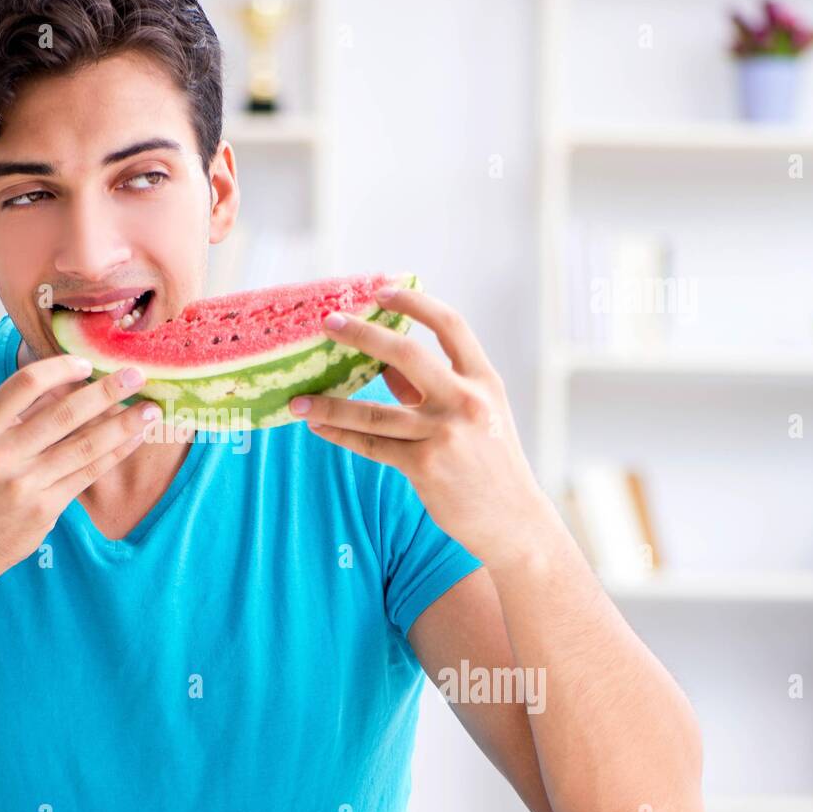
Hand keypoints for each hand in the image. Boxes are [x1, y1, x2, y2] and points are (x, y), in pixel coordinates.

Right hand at [0, 354, 160, 651]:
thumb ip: (18, 416)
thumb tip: (70, 383)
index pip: (25, 384)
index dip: (60, 368)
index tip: (86, 362)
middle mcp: (1, 454)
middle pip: (64, 413)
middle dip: (107, 391)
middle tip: (137, 374)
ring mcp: (24, 484)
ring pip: (85, 445)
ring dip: (123, 424)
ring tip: (150, 410)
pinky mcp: (45, 509)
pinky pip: (88, 473)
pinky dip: (115, 453)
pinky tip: (134, 439)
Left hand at [288, 286, 556, 570]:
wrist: (513, 520)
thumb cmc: (490, 463)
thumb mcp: (474, 415)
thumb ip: (431, 389)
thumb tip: (384, 366)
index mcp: (484, 380)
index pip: (450, 325)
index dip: (414, 304)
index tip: (381, 291)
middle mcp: (466, 401)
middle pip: (406, 354)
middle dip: (361, 335)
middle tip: (328, 324)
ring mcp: (445, 434)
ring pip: (374, 412)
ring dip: (331, 406)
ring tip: (298, 400)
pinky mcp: (425, 467)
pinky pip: (373, 445)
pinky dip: (342, 436)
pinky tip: (319, 428)